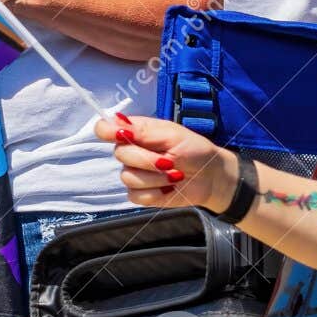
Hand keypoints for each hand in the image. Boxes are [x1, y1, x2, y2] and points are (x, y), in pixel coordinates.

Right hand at [95, 114, 236, 211]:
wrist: (210, 177)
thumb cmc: (194, 150)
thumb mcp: (172, 135)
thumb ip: (142, 131)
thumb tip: (114, 121)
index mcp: (136, 132)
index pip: (105, 128)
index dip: (107, 130)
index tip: (121, 134)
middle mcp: (130, 151)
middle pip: (119, 154)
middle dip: (147, 159)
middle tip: (170, 161)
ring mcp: (134, 173)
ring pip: (128, 177)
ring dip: (156, 178)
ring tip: (174, 175)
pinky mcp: (140, 194)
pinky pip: (135, 195)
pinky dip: (155, 193)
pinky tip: (169, 188)